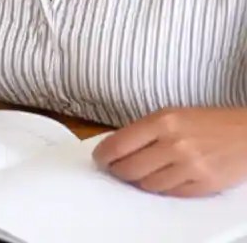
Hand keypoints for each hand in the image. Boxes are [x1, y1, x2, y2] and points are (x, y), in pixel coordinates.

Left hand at [92, 107, 246, 196]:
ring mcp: (190, 166)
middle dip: (119, 171)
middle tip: (117, 170)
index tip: (100, 159)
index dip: (104, 156)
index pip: (118, 145)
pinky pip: (171, 193)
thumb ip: (145, 130)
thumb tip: (115, 148)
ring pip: (147, 185)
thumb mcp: (173, 115)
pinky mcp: (204, 184)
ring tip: (146, 172)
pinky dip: (164, 188)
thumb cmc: (209, 123)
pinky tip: (165, 178)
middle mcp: (174, 144)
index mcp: (163, 121)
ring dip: (142, 181)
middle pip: (129, 169)